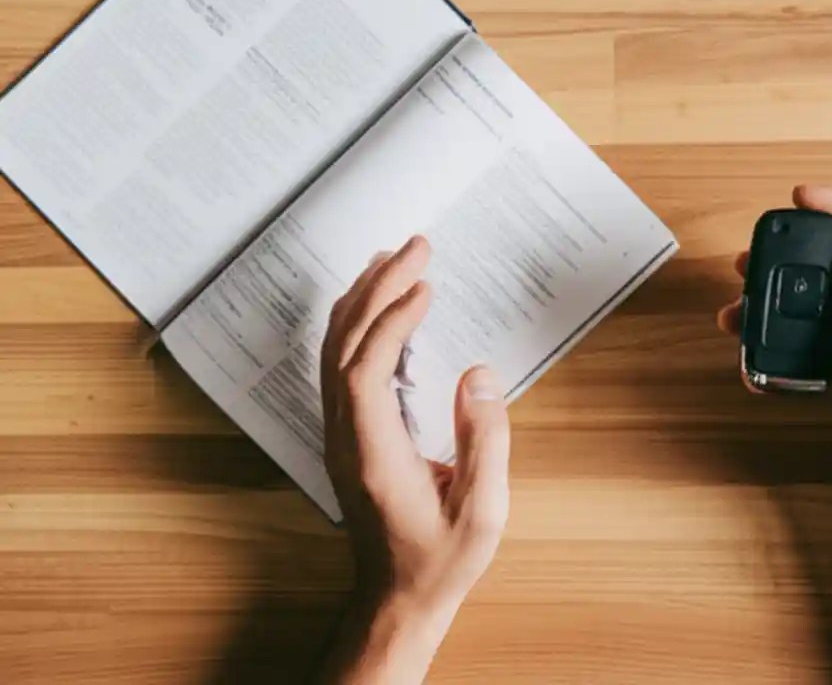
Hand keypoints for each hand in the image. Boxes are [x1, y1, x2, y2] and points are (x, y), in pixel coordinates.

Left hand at [317, 235, 510, 683]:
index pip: (367, 367)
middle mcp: (344, 438)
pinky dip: (356, 328)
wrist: (396, 597)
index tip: (425, 285)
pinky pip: (339, 368)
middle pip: (344, 346)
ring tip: (392, 261)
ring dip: (361, 302)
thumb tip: (479, 374)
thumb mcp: (483, 512)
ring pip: (333, 353)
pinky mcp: (345, 437)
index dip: (391, 319)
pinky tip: (377, 310)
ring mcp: (338, 437)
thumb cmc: (441, 559)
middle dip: (376, 289)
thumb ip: (484, 441)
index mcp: (373, 453)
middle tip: (415, 247)